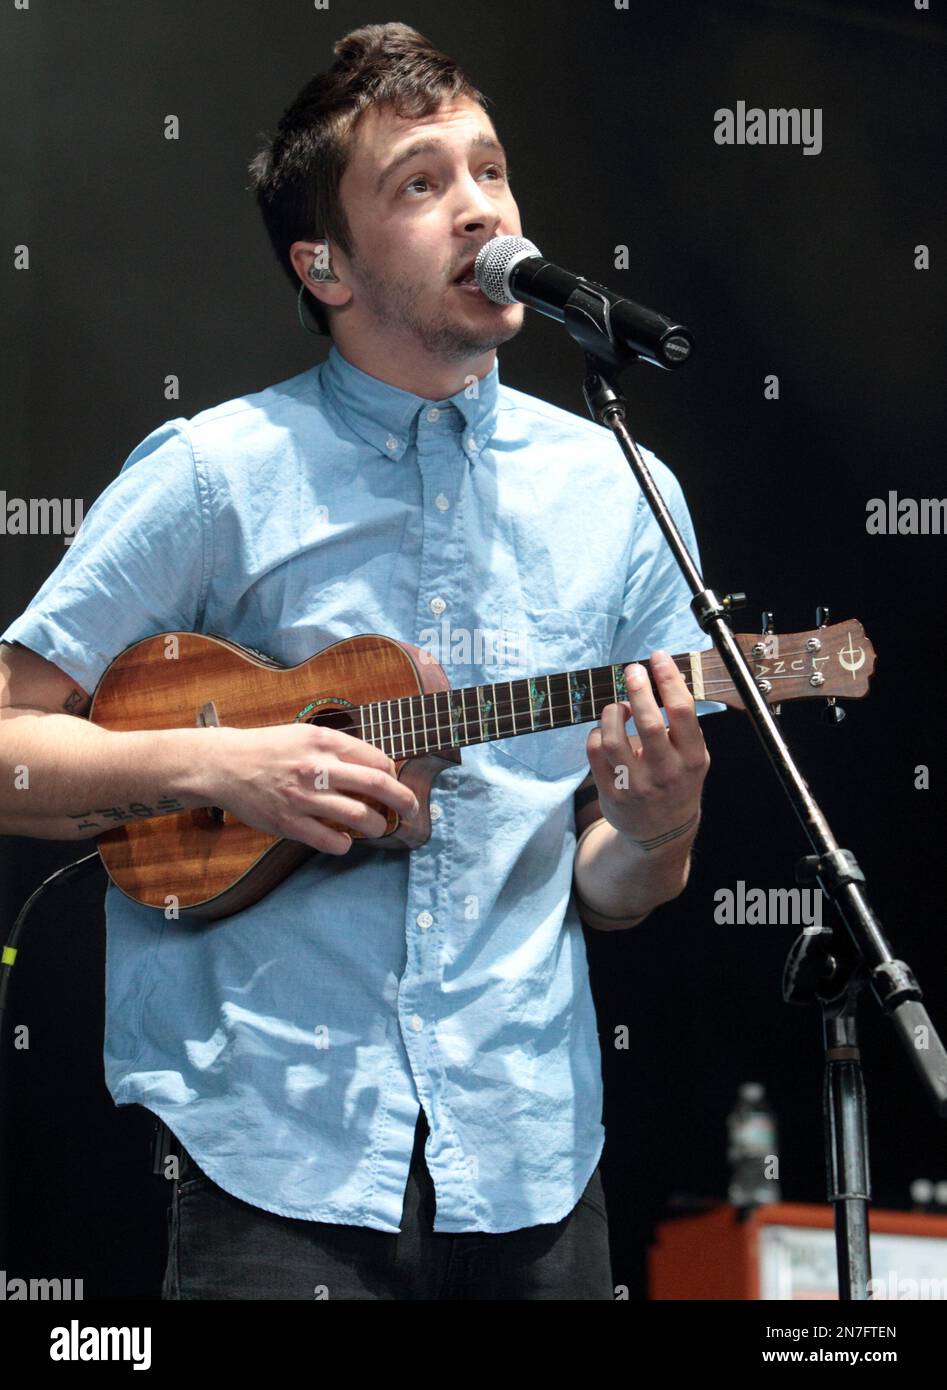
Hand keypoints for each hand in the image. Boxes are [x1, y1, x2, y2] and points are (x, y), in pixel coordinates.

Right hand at [201, 723, 418, 853]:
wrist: (225, 765)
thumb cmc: (270, 749)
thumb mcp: (307, 734)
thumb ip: (340, 748)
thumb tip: (378, 767)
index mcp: (325, 741)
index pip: (377, 761)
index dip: (393, 775)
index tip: (393, 783)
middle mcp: (318, 768)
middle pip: (379, 786)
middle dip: (405, 801)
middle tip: (413, 809)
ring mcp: (304, 798)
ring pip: (361, 817)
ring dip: (379, 826)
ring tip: (379, 827)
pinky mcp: (290, 823)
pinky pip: (332, 841)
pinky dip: (345, 844)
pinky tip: (345, 840)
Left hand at [586, 649, 709, 846]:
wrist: (662, 831)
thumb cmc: (678, 780)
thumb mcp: (693, 755)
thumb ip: (683, 723)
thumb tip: (667, 675)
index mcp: (693, 759)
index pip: (683, 712)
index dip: (669, 680)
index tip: (659, 658)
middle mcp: (666, 773)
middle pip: (649, 723)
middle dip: (638, 690)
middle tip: (633, 670)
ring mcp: (636, 785)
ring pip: (614, 737)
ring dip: (613, 712)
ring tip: (618, 706)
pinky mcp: (612, 792)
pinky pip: (595, 751)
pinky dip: (597, 732)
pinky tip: (606, 731)